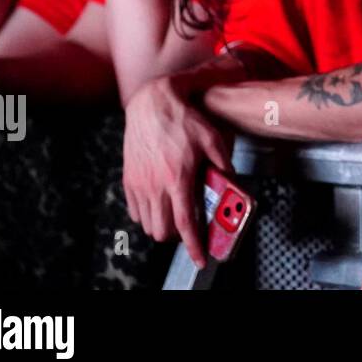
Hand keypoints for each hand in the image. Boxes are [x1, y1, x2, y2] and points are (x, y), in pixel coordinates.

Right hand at [122, 75, 231, 267]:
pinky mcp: (129, 178)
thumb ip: (224, 162)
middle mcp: (155, 184)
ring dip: (162, 226)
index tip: (200, 257)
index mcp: (178, 177)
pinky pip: (134, 211)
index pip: (184, 223)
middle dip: (177, 237)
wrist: (152, 103)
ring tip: (175, 216)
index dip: (193, 244)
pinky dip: (146, 215)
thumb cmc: (183, 119)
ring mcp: (139, 183)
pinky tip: (159, 204)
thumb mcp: (212, 137)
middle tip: (189, 228)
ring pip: (147, 224)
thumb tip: (231, 179)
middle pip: (162, 230)